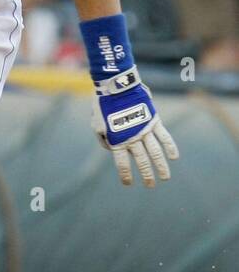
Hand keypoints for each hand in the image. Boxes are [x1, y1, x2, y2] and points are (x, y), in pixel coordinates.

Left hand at [89, 70, 178, 186]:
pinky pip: (165, 136)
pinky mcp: (154, 120)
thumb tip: (113, 150)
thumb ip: (104, 139)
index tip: (129, 183)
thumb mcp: (96, 124)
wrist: (116, 86)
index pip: (122, 162)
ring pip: (155, 152)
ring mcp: (145, 129)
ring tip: (165, 177)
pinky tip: (174, 157)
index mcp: (117, 139)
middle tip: (151, 185)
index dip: (126, 174)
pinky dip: (170, 147)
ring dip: (161, 165)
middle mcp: (132, 137)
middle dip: (147, 174)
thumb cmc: (103, 105)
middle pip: (141, 160)